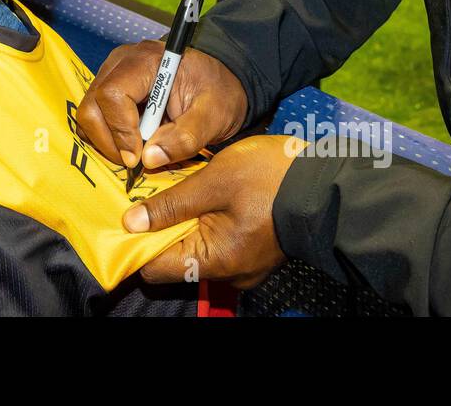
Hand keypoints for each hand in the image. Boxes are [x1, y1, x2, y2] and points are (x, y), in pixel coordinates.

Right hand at [76, 39, 247, 170]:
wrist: (218, 84)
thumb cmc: (218, 93)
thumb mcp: (214, 116)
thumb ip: (185, 137)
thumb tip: (149, 159)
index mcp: (147, 61)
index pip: (113, 94)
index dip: (120, 131)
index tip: (137, 158)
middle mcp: (121, 63)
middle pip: (92, 106)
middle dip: (109, 141)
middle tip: (135, 162)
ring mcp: (112, 75)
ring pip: (89, 114)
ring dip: (108, 141)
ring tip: (137, 152)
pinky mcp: (109, 90)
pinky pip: (95, 118)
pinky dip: (108, 137)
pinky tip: (133, 144)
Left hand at [123, 134, 308, 288]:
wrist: (327, 180)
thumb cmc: (270, 177)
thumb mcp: (213, 180)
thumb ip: (170, 204)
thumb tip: (130, 223)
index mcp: (215, 261)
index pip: (154, 268)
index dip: (134, 242)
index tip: (123, 214)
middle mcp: (227, 272)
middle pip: (173, 257)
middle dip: (156, 226)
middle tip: (144, 192)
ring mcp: (242, 264)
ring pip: (195, 246)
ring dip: (180, 220)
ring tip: (170, 187)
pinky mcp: (252, 251)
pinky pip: (216, 241)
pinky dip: (203, 220)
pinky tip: (198, 193)